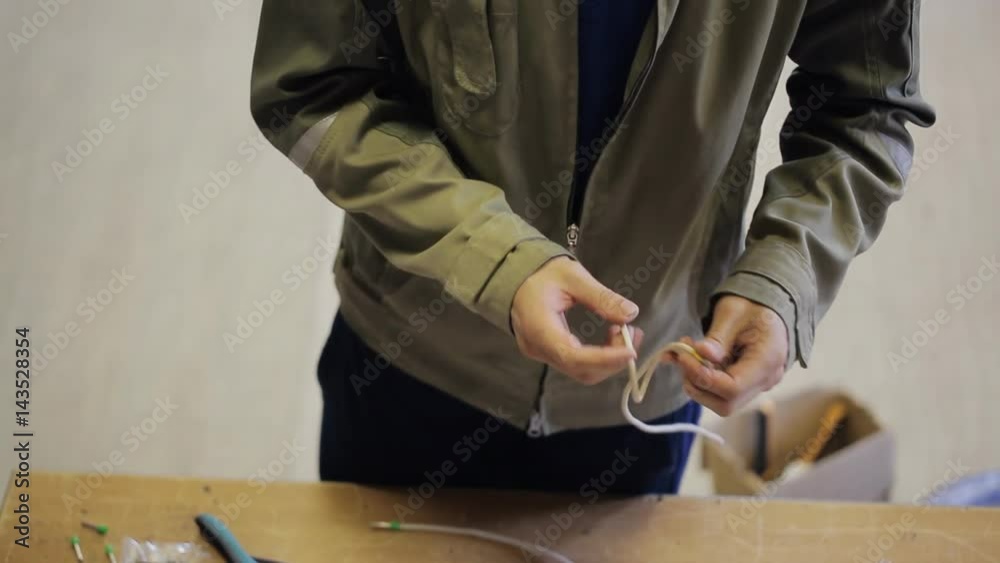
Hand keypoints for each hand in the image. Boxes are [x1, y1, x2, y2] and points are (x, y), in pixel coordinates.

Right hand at [511, 257, 642, 384]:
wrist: (514, 276)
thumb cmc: (541, 273)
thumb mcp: (572, 276)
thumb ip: (601, 297)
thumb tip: (630, 314)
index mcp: (540, 328)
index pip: (573, 356)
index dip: (604, 359)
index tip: (631, 351)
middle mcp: (538, 348)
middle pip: (580, 370)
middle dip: (612, 360)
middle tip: (634, 335)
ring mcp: (541, 353)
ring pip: (580, 371)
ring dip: (608, 360)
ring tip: (625, 334)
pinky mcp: (547, 353)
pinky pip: (576, 364)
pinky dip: (598, 357)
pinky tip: (610, 338)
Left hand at [666, 295, 787, 415]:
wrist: (768, 306)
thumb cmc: (752, 306)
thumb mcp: (732, 313)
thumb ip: (717, 337)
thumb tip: (701, 354)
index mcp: (767, 361)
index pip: (732, 388)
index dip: (702, 376)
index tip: (683, 356)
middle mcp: (766, 380)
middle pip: (725, 403)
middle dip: (697, 383)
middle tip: (682, 356)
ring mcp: (757, 385)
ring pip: (720, 402)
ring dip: (696, 382)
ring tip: (685, 353)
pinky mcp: (746, 385)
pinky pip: (721, 392)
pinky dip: (701, 379)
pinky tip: (692, 358)